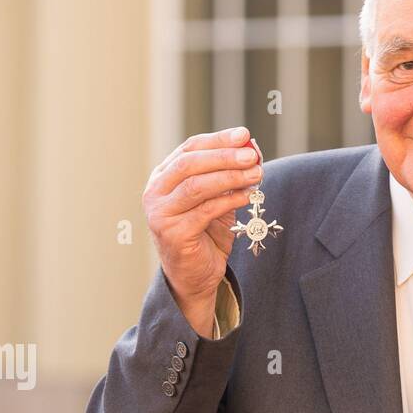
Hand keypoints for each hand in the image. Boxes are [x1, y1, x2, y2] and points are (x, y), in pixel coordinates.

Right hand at [142, 126, 262, 336]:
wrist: (195, 277)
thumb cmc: (205, 236)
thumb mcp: (216, 201)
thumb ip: (228, 178)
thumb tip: (250, 150)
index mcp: (163, 177)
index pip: (190, 148)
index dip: (218, 140)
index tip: (244, 135)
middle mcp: (156, 192)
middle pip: (191, 163)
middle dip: (225, 156)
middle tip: (252, 155)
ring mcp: (161, 213)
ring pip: (198, 185)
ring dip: (231, 177)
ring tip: (256, 173)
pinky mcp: (173, 233)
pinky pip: (205, 210)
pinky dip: (230, 200)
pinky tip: (248, 195)